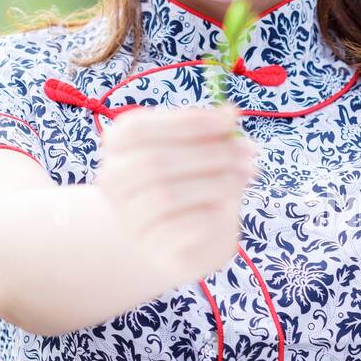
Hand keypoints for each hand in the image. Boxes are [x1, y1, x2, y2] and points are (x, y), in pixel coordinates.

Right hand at [94, 102, 257, 288]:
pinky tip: (225, 206)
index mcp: (118, 146)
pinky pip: (180, 228)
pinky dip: (209, 213)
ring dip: (215, 182)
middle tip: (247, 151)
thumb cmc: (188, 181)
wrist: (181, 237)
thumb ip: (209, 131)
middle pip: (152, 162)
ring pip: (166, 195)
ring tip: (243, 176)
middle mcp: (114, 182)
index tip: (229, 121)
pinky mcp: (152, 248)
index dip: (185, 122)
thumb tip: (230, 113)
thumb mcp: (196, 149)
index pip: (137, 128)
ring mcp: (129, 218)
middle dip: (208, 153)